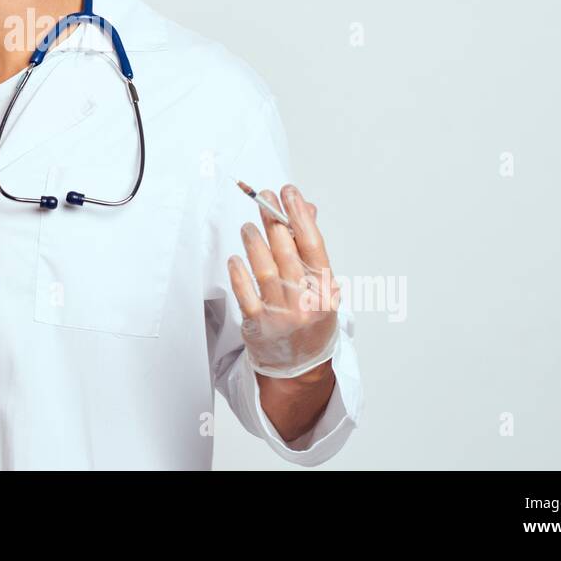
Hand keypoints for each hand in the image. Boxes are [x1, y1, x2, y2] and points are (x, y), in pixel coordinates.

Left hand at [227, 184, 340, 378]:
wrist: (300, 367)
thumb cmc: (311, 319)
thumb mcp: (320, 286)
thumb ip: (311, 248)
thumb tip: (305, 209)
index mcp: (325, 289)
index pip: (313, 244)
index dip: (300, 215)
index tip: (289, 193)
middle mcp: (305, 301)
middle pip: (287, 252)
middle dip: (274, 220)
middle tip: (264, 199)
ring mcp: (282, 314)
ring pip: (265, 269)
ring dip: (254, 242)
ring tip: (247, 227)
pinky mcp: (258, 324)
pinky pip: (246, 292)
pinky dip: (239, 272)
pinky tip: (235, 258)